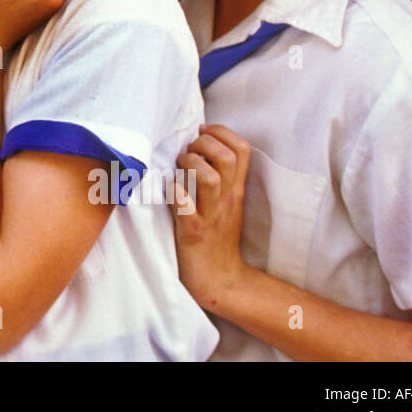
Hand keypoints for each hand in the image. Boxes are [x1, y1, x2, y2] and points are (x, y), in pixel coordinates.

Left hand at [173, 124, 251, 307]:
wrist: (219, 279)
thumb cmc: (216, 237)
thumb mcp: (225, 202)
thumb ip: (219, 176)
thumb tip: (199, 144)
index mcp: (235, 190)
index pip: (242, 149)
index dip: (221, 132)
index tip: (202, 132)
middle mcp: (226, 199)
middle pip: (227, 157)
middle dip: (203, 144)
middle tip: (188, 151)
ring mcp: (211, 215)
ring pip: (209, 177)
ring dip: (190, 165)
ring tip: (179, 169)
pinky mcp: (193, 232)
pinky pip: (184, 206)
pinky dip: (174, 192)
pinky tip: (170, 190)